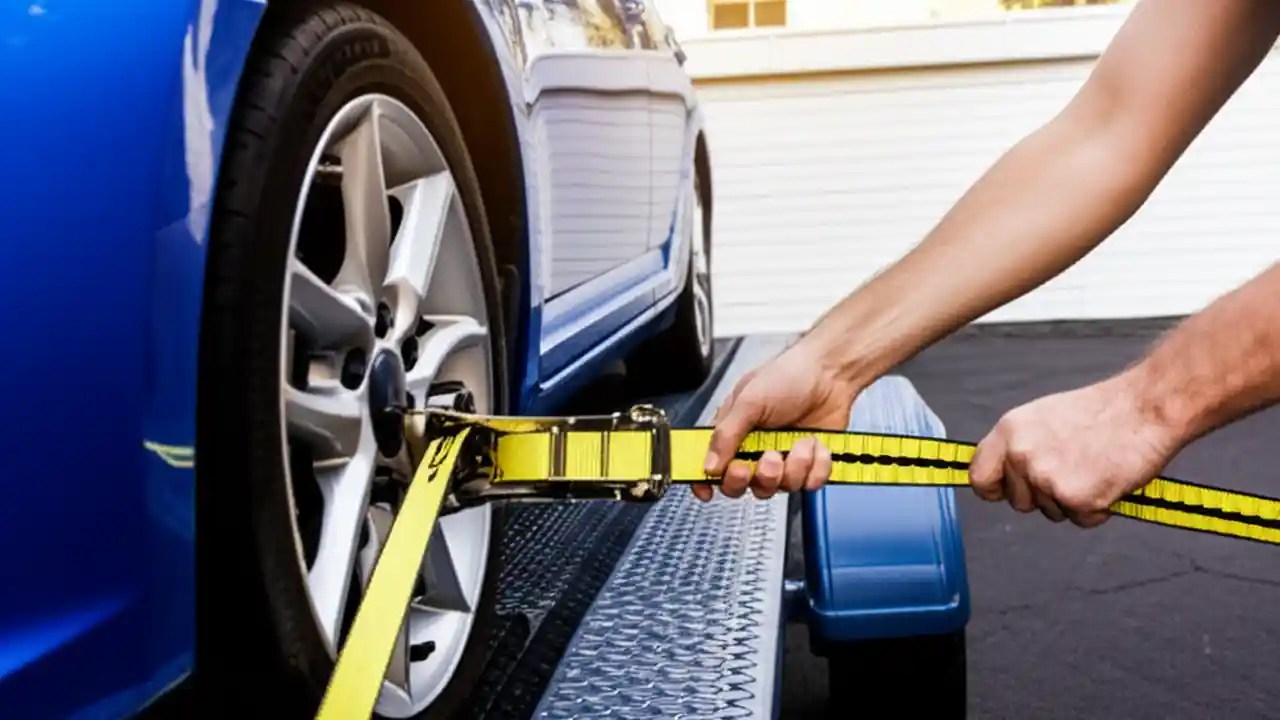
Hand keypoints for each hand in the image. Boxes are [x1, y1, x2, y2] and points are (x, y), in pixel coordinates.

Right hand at [698, 340, 858, 500]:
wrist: (830, 373)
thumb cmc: (788, 376)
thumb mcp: (749, 401)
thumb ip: (726, 434)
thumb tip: (710, 465)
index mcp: (733, 433)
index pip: (709, 466)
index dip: (704, 482)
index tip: (707, 492)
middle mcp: (754, 450)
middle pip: (743, 486)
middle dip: (758, 478)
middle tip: (768, 458)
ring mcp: (782, 460)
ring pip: (779, 488)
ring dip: (793, 467)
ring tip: (800, 441)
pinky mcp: (808, 465)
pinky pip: (808, 484)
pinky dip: (816, 466)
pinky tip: (816, 444)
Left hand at [969, 375, 1182, 526]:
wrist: (1144, 409)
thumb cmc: (1099, 412)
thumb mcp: (1041, 418)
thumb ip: (1019, 445)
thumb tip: (1004, 471)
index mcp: (1008, 432)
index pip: (979, 477)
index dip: (994, 489)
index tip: (1005, 491)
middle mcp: (1020, 456)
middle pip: (1018, 501)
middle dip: (1043, 496)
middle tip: (1074, 469)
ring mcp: (1046, 479)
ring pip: (1051, 512)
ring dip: (1073, 501)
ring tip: (1094, 468)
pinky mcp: (1076, 498)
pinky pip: (1082, 520)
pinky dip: (1098, 509)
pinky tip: (1109, 480)